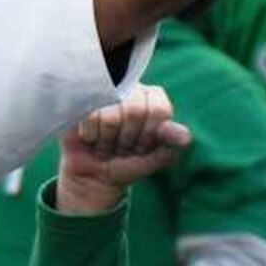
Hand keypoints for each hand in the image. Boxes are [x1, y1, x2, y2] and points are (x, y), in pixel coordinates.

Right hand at [56, 86, 191, 216]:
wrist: (95, 175)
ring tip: (107, 145)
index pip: (158, 109)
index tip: (143, 147)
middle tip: (122, 147)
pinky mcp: (81, 101)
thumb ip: (170, 145)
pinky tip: (92, 139)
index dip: (150, 134)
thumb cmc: (128, 163)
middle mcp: (130, 90)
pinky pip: (90, 117)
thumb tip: (184, 137)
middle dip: (128, 139)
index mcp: (153, 99)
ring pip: (111, 116)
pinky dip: (91, 136)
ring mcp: (104, 93)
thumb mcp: (155, 159)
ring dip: (108, 141)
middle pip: (134, 111)